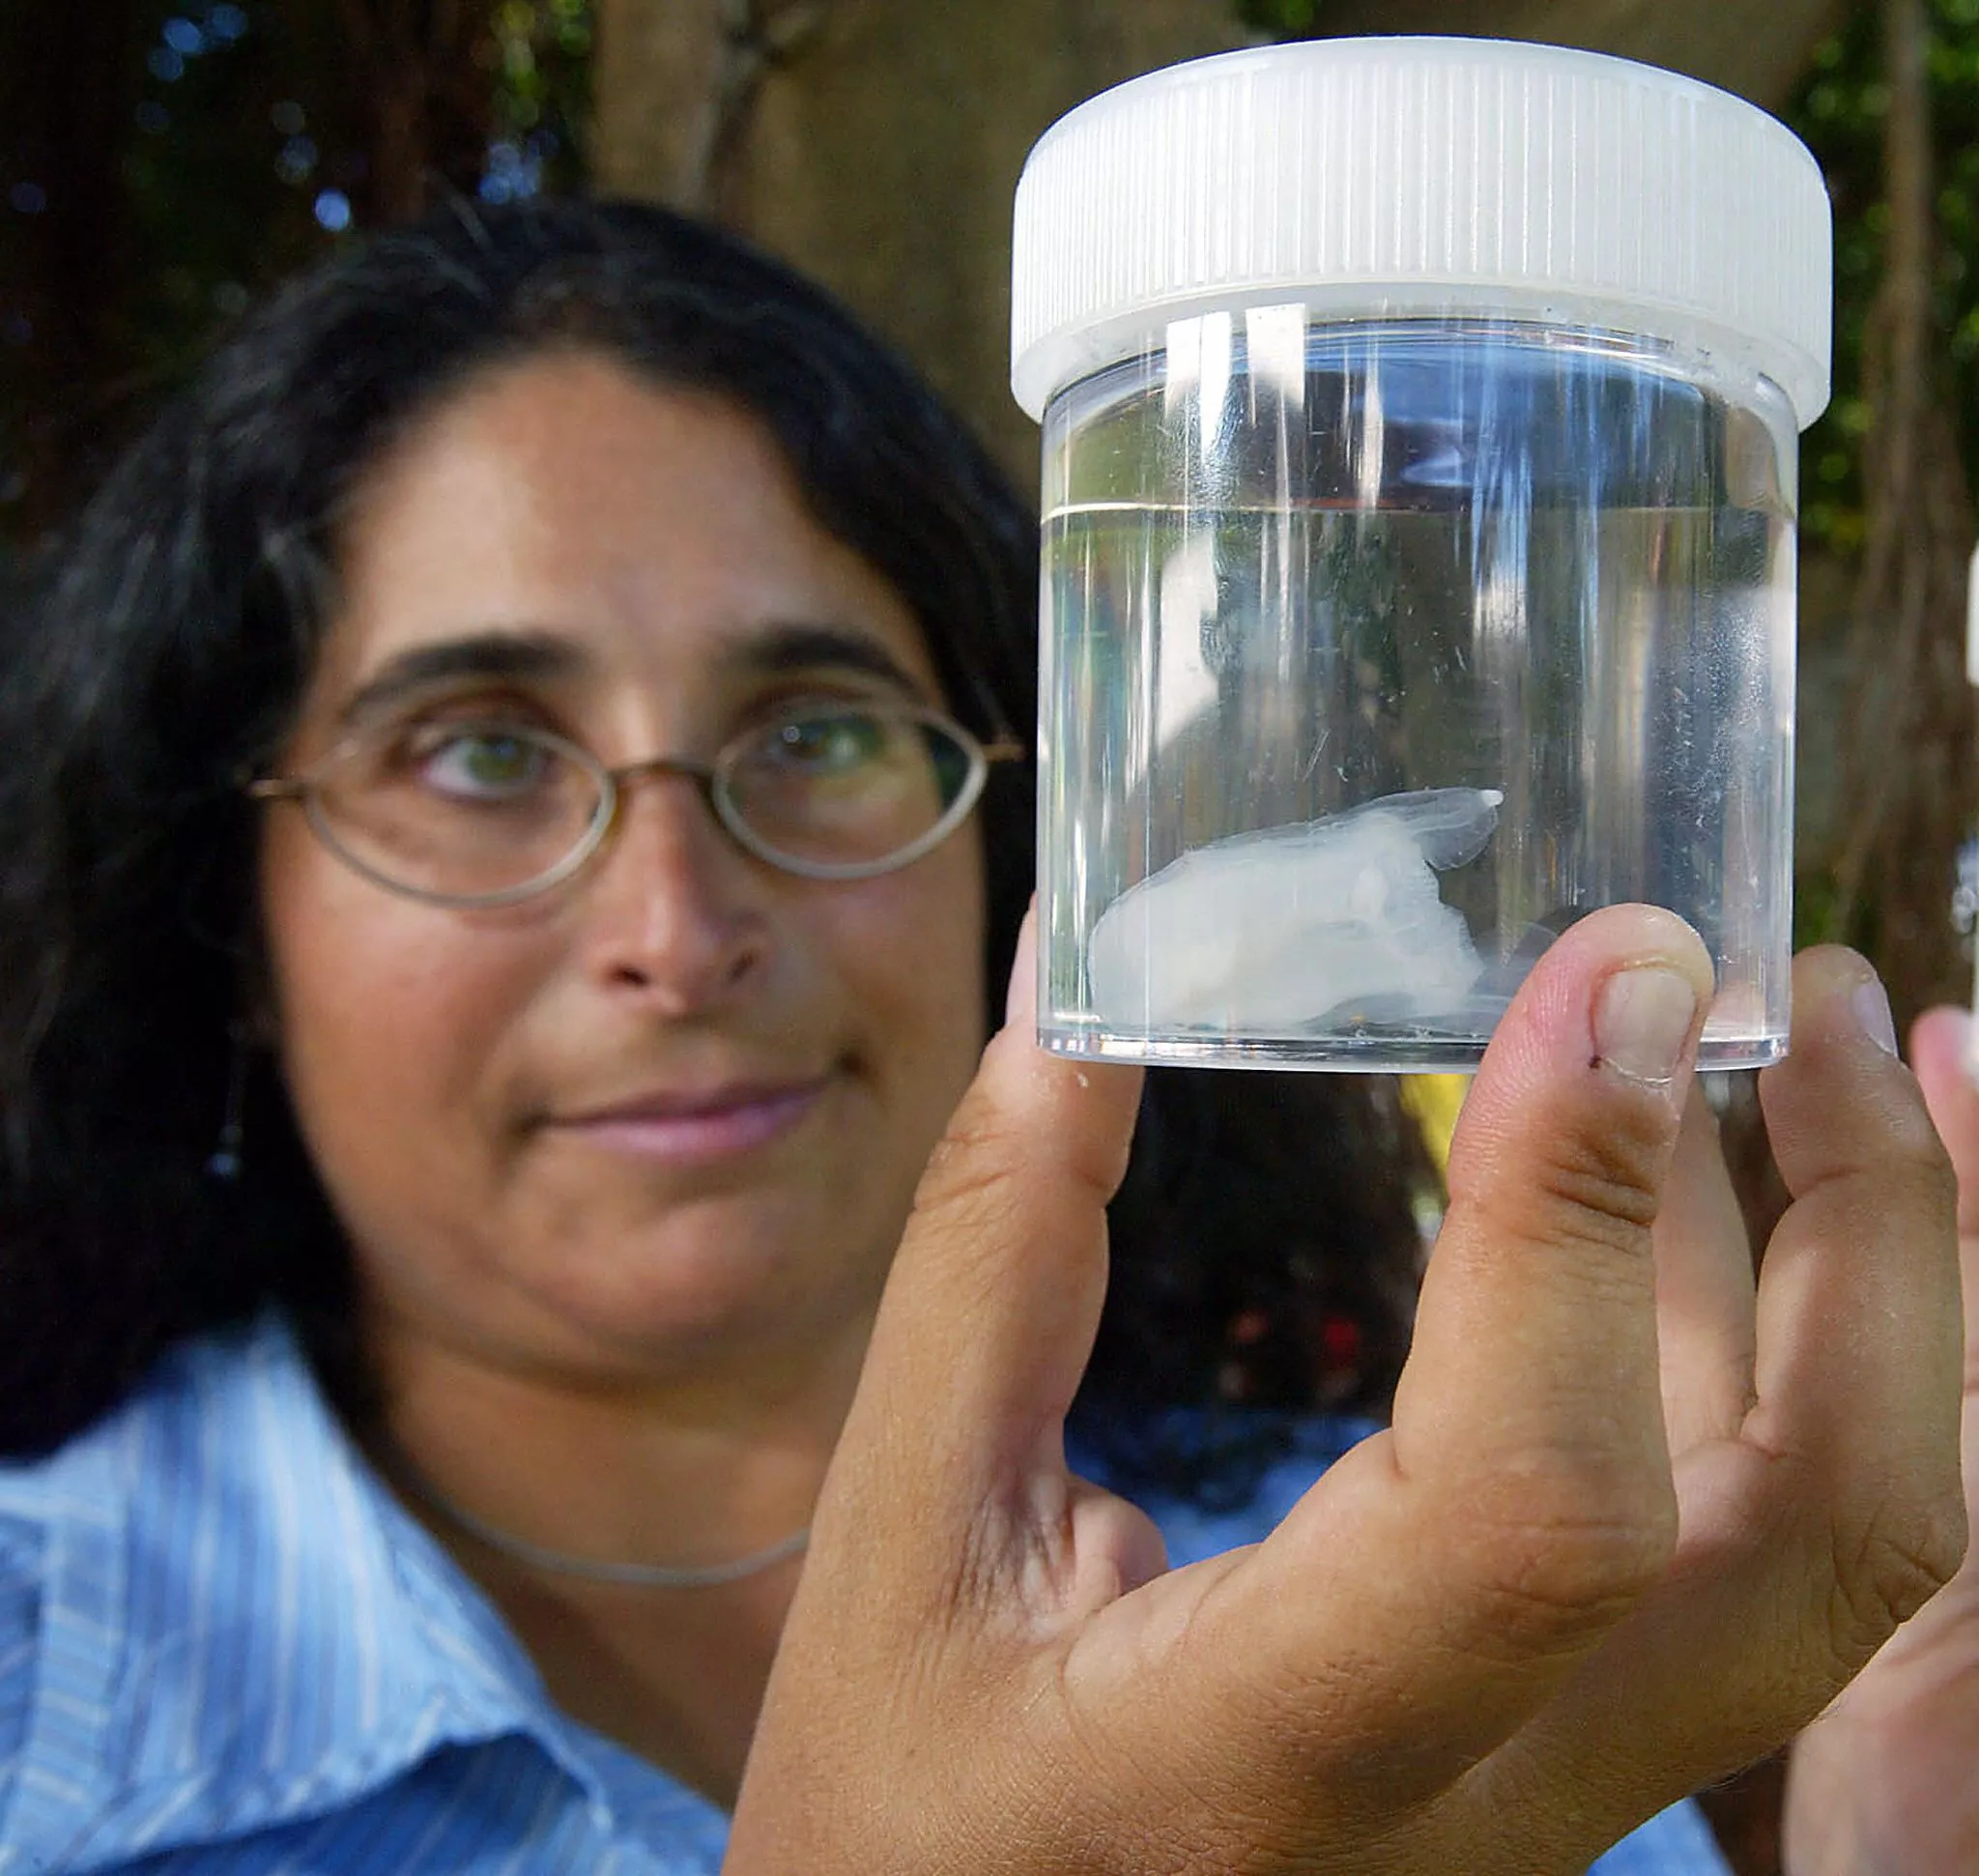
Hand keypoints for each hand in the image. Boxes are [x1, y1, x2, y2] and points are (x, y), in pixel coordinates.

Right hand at [728, 911, 1963, 1875]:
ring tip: (1777, 1031)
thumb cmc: (901, 1799)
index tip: (1589, 977)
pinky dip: (1746, 1340)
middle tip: (1786, 983)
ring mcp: (1568, 1814)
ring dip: (1855, 1272)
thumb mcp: (901, 1533)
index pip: (1527, 1512)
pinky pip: (1733, 1545)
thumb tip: (1065, 988)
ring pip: (1823, 1549)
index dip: (1576, 1223)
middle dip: (1867, 1234)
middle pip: (1816, 1547)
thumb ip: (996, 1255)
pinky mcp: (1576, 1769)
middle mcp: (1487, 1822)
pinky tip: (1679, 1188)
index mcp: (1272, 1762)